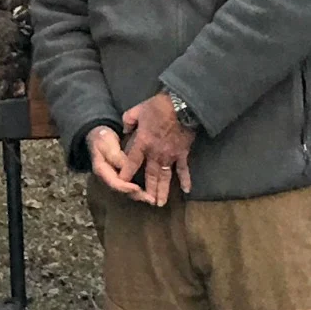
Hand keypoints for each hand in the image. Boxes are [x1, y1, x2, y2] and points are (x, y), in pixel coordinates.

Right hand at [86, 124, 151, 200]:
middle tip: (150, 199)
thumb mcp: (106, 144)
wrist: (98, 136)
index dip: (126, 187)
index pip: (114, 183)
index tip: (138, 189)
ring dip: (139, 195)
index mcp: (102, 170)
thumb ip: (116, 156)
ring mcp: (114, 178)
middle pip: (122, 190)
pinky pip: (130, 185)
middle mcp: (108, 178)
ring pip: (126, 190)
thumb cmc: (102, 139)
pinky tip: (151, 192)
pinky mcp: (121, 176)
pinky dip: (139, 189)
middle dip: (136, 195)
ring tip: (153, 200)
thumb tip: (127, 167)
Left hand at [120, 92, 194, 207]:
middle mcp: (155, 153)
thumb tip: (125, 130)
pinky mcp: (183, 153)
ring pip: (165, 177)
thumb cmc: (159, 107)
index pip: (131, 163)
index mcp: (143, 143)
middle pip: (150, 175)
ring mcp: (170, 155)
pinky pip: (184, 169)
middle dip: (148, 190)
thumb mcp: (137, 110)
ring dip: (163, 191)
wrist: (182, 105)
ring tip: (161, 203)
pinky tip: (187, 191)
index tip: (123, 184)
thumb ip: (128, 121)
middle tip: (147, 203)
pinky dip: (186, 180)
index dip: (126, 174)